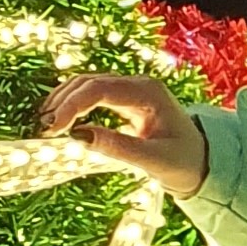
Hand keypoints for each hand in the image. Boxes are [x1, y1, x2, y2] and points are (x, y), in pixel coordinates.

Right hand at [36, 72, 208, 195]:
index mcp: (148, 93)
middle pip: (90, 81)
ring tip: (46, 124)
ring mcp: (131, 91)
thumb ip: (117, 147)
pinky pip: (93, 95)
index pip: (100, 88)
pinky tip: (60, 120)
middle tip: (43, 127)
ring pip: (88, 85)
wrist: (203, 163)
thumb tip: (78, 136)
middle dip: (63, 101)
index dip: (72, 104)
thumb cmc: (183, 162)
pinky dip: (74, 105)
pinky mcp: (125, 101)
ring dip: (65, 100)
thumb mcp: (152, 160)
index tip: (53, 126)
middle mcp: (138, 86)